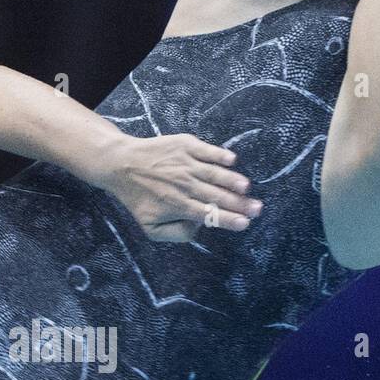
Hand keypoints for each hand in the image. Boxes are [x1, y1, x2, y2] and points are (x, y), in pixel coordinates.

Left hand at [100, 133, 262, 241]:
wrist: (121, 164)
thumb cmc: (139, 197)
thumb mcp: (150, 226)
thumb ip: (176, 233)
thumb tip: (200, 227)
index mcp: (177, 205)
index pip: (208, 215)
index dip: (228, 220)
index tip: (245, 223)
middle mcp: (183, 184)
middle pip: (216, 196)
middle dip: (239, 204)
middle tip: (258, 209)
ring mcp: (185, 163)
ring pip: (214, 173)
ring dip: (232, 181)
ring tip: (247, 189)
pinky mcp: (185, 145)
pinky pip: (207, 150)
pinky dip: (219, 155)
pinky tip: (232, 161)